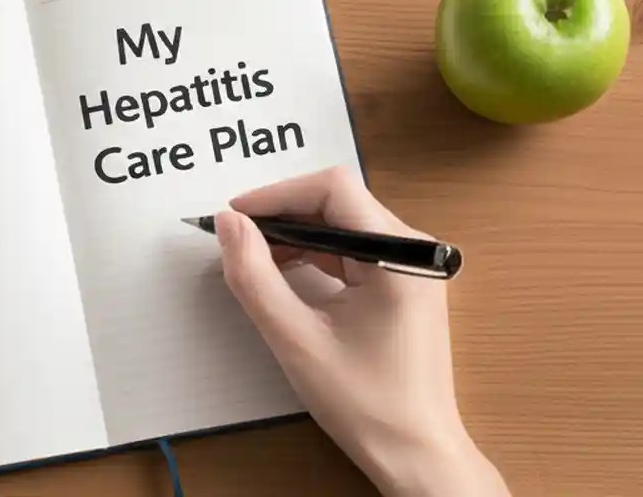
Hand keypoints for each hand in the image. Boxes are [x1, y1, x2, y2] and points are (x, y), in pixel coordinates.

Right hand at [217, 167, 507, 496]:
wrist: (415, 453)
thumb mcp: (296, 339)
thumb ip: (255, 276)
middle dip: (282, 213)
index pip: (333, 189)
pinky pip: (352, 251)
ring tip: (252, 258)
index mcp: (398, 255)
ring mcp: (411, 267)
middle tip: (236, 238)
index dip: (278, 194)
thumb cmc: (364, 402)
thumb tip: (227, 223)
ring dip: (296, 234)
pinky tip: (282, 273)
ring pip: (343, 224)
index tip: (235, 218)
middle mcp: (413, 249)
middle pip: (338, 201)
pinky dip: (314, 254)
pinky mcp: (403, 285)